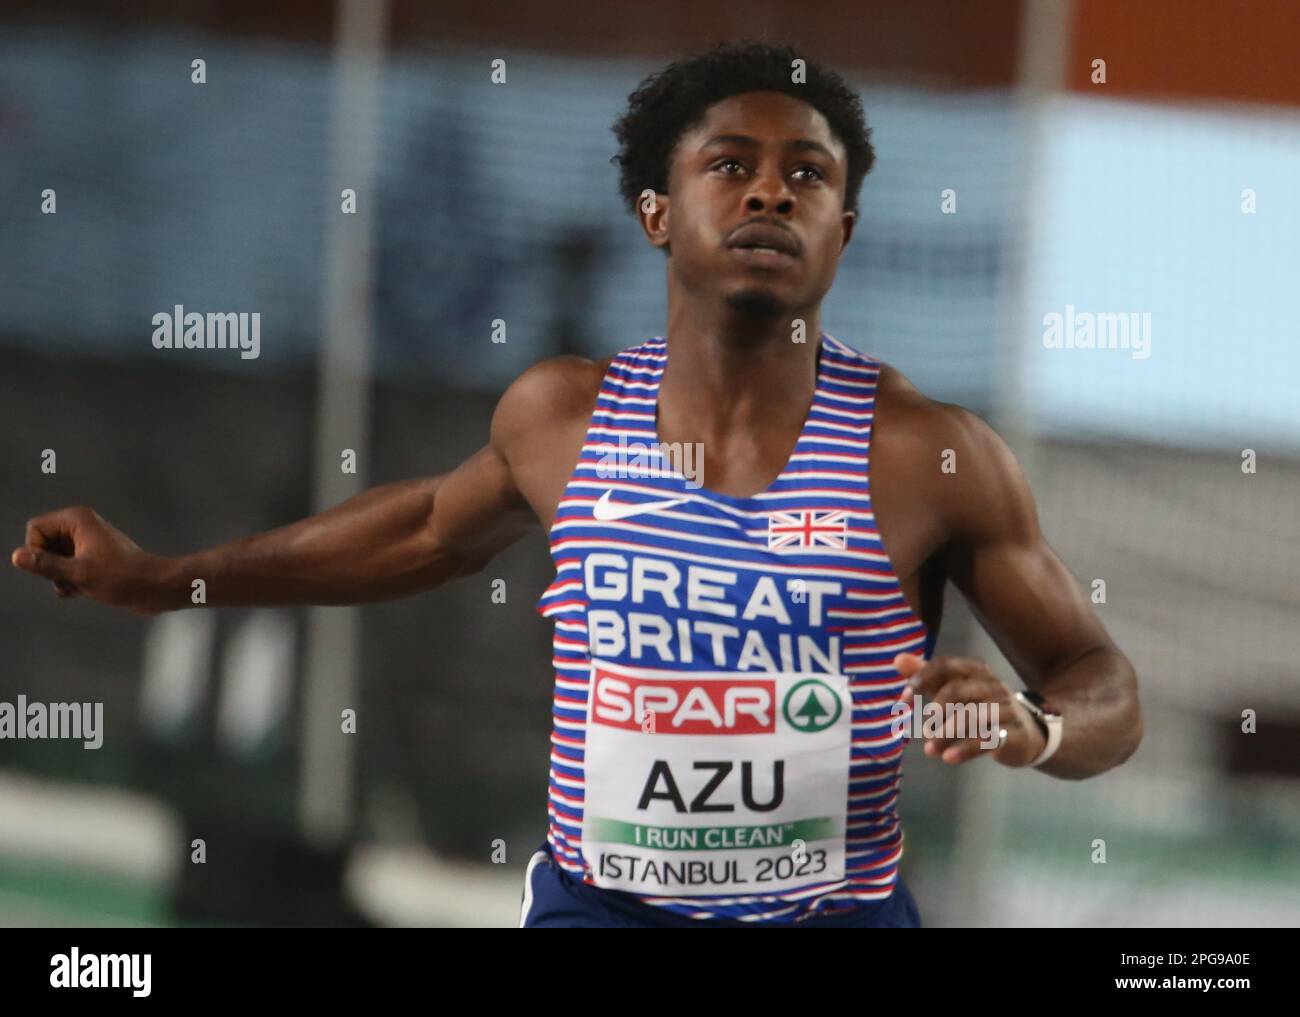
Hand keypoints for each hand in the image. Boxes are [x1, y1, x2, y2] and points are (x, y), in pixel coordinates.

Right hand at [11, 506, 171, 615]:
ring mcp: (87, 542)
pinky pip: (67, 567)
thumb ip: (45, 565)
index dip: (37, 551)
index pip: (34, 529)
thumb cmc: (121, 578)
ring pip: (54, 559)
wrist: (156, 588)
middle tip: (69, 579)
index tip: (55, 567)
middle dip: (49, 566)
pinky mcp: (93, 557)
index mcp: (77, 518)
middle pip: (42, 545)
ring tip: (78, 586)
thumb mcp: (79, 574)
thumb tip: (17, 556)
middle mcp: (81, 525)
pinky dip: (69, 581)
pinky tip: (80, 591)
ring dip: (59, 577)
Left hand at [894, 652, 1046, 767]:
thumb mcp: (955, 690)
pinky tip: (948, 758)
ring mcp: (1006, 708)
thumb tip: (898, 659)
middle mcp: (992, 684)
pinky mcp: (1015, 733)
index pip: (944, 666)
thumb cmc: (982, 708)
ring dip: (946, 733)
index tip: (902, 702)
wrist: (1028, 734)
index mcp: (975, 670)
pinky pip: (990, 738)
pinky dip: (967, 748)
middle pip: (957, 690)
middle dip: (935, 710)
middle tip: (923, 729)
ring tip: (929, 749)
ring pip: (973, 716)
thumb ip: (928, 677)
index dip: (920, 680)